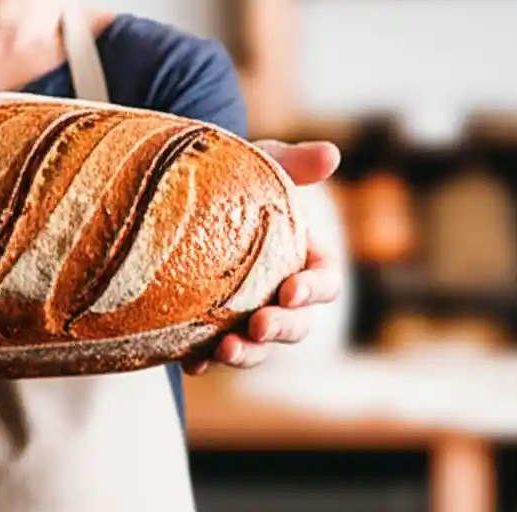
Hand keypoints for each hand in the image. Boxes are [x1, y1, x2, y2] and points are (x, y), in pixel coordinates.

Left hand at [183, 140, 343, 375]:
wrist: (184, 190)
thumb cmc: (236, 174)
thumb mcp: (264, 164)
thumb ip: (295, 163)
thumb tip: (331, 154)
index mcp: (303, 257)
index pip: (324, 280)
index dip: (314, 289)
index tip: (290, 289)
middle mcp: (278, 293)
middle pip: (297, 323)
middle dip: (282, 328)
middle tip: (258, 324)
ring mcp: (244, 313)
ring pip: (259, 346)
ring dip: (247, 354)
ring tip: (225, 349)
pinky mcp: (208, 327)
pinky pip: (211, 353)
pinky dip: (204, 360)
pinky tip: (192, 363)